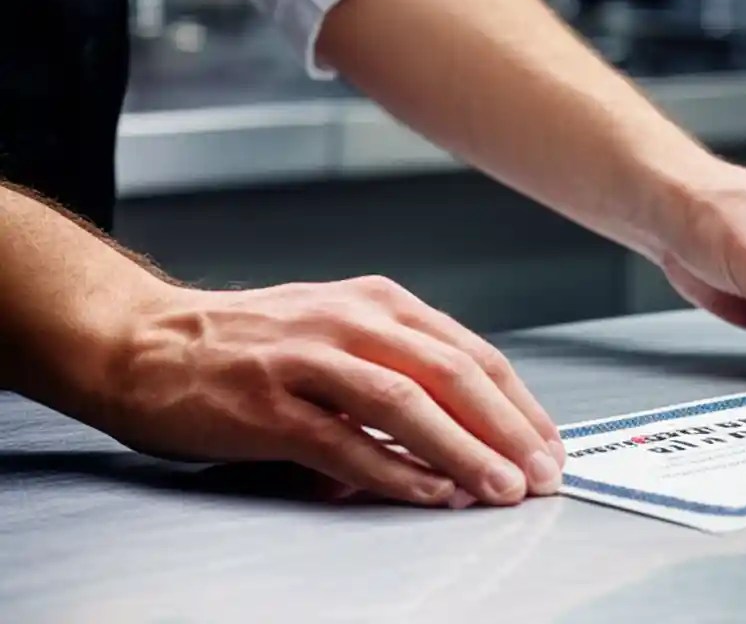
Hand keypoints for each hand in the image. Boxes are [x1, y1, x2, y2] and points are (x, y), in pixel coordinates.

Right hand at [93, 276, 563, 507]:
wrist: (146, 341)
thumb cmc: (250, 344)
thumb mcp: (339, 333)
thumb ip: (400, 370)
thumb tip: (465, 434)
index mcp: (378, 303)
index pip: (470, 353)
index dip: (518, 403)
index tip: (548, 445)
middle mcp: (350, 321)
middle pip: (451, 373)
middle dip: (507, 429)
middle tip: (541, 473)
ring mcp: (307, 358)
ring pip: (405, 404)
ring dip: (462, 451)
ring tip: (500, 488)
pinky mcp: (267, 402)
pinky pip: (343, 440)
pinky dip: (392, 471)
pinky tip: (429, 492)